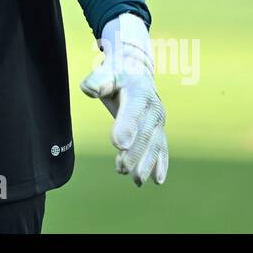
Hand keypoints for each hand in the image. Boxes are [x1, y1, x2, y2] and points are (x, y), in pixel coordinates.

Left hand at [80, 13, 168, 186]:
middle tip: (123, 169)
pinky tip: (157, 180)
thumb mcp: (106, 73)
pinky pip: (162, 149)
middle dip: (135, 153)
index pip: (134, 112)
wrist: (135, 72)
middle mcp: (153, 107)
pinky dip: (160, 165)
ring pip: (155, 144)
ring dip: (147, 163)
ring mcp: (159, 120)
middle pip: (145, 133)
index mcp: (139, 92)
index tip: (118, 145)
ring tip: (136, 180)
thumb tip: (90, 89)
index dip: (127, 127)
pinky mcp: (160, 130)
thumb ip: (98, 81)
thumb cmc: (116, 75)